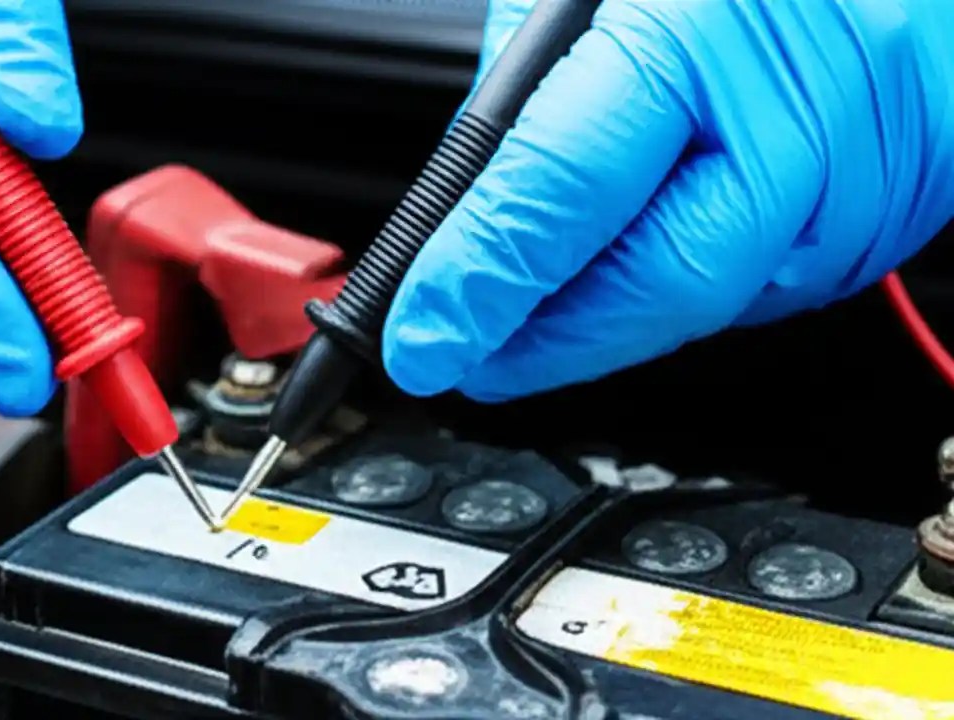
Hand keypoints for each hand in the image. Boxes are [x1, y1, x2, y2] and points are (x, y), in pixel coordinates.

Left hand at [383, 0, 953, 400]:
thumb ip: (534, 93)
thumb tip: (472, 205)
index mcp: (709, 26)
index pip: (570, 188)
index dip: (484, 278)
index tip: (421, 337)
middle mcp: (805, 111)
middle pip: (659, 284)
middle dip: (543, 344)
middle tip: (465, 353)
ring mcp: (865, 175)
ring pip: (713, 301)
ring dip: (607, 322)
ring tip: (535, 316)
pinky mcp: (890, 212)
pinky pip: (768, 284)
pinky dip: (683, 288)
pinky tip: (639, 270)